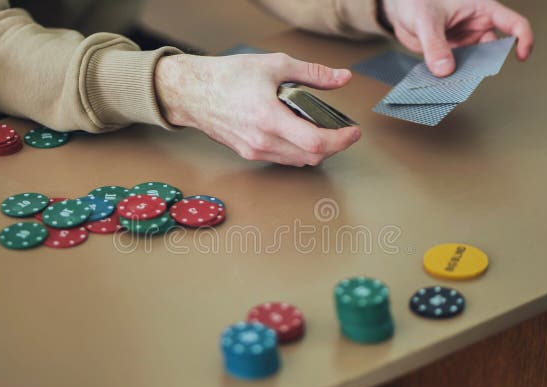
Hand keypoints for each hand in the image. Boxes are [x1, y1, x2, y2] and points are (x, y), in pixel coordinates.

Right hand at [154, 53, 360, 166]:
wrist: (193, 93)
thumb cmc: (228, 77)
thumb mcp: (274, 65)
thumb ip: (312, 74)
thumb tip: (342, 78)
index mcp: (269, 118)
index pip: (315, 142)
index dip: (340, 140)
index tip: (353, 131)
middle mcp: (262, 140)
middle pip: (311, 156)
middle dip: (333, 146)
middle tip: (343, 131)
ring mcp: (255, 150)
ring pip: (298, 161)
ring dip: (317, 150)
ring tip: (324, 131)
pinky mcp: (249, 153)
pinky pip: (283, 158)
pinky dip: (299, 150)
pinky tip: (302, 134)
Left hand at [380, 0, 533, 76]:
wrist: (399, 9)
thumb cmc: (417, 1)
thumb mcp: (426, 19)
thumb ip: (435, 44)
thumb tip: (445, 70)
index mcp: (481, 9)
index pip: (512, 22)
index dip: (523, 38)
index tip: (521, 56)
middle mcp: (477, 26)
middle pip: (493, 50)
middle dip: (485, 64)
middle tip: (470, 76)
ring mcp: (465, 41)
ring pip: (475, 62)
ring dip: (467, 74)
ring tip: (452, 83)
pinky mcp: (451, 53)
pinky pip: (457, 68)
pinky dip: (453, 77)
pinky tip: (443, 84)